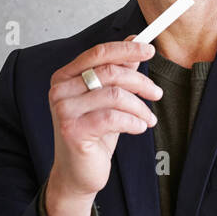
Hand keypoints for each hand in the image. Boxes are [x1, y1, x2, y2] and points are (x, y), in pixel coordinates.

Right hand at [45, 37, 162, 215]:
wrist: (77, 174)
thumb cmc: (93, 135)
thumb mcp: (108, 100)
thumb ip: (118, 70)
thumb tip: (134, 42)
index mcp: (65, 77)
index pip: (98, 53)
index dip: (126, 50)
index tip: (149, 50)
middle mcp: (60, 90)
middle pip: (109, 72)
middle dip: (139, 82)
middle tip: (157, 92)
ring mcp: (64, 110)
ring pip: (115, 95)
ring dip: (140, 107)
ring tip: (147, 118)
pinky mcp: (73, 130)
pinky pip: (114, 117)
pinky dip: (133, 122)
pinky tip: (139, 128)